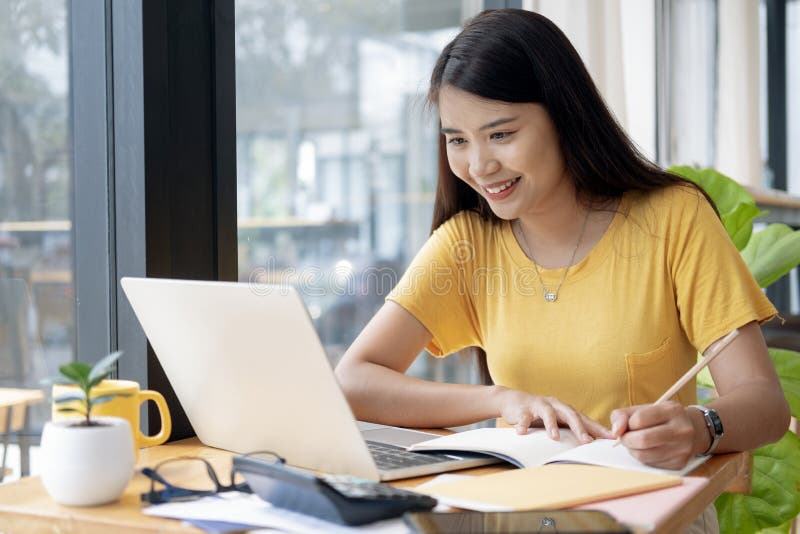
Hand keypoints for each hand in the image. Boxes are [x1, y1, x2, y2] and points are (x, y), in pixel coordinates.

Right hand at [494, 386, 613, 442]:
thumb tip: (591, 443)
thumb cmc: (538, 414)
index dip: (598, 428)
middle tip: (586, 442)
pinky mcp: (523, 409)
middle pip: (570, 414)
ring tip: (554, 437)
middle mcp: (555, 405)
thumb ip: (570, 429)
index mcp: (565, 410)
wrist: (512, 400)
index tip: (612, 438)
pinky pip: (524, 417)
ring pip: (548, 413)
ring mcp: (539, 405)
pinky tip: (522, 432)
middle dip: (579, 428)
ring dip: (551, 425)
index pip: (585, 419)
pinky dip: (523, 425)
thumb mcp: (556, 421)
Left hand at [610, 402, 700, 469]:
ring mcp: (682, 449)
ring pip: (644, 456)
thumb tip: (615, 432)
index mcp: (672, 411)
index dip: (628, 424)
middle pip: (642, 440)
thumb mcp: (644, 409)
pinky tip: (648, 451)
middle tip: (627, 437)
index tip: (629, 425)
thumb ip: (623, 415)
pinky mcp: (679, 464)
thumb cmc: (662, 418)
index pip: (639, 419)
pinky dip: (643, 458)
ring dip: (633, 450)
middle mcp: (681, 430)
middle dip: (627, 440)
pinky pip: (651, 465)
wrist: (693, 431)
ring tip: (636, 444)